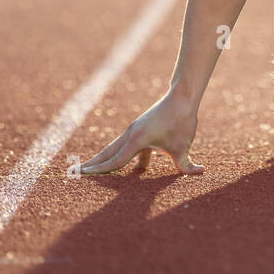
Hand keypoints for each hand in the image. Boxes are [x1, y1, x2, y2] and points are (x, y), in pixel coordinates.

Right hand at [81, 95, 203, 175]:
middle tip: (74, 172)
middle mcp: (131, 134)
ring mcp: (134, 131)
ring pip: (114, 149)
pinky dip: (123, 156)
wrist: (182, 97)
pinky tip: (136, 169)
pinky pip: (127, 146)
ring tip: (89, 168)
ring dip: (103, 159)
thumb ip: (187, 165)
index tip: (84, 175)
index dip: (100, 171)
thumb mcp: (183, 147)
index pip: (115, 161)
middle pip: (107, 153)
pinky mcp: (140, 129)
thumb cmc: (181, 121)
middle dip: (91, 164)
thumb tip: (200, 172)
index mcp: (137, 140)